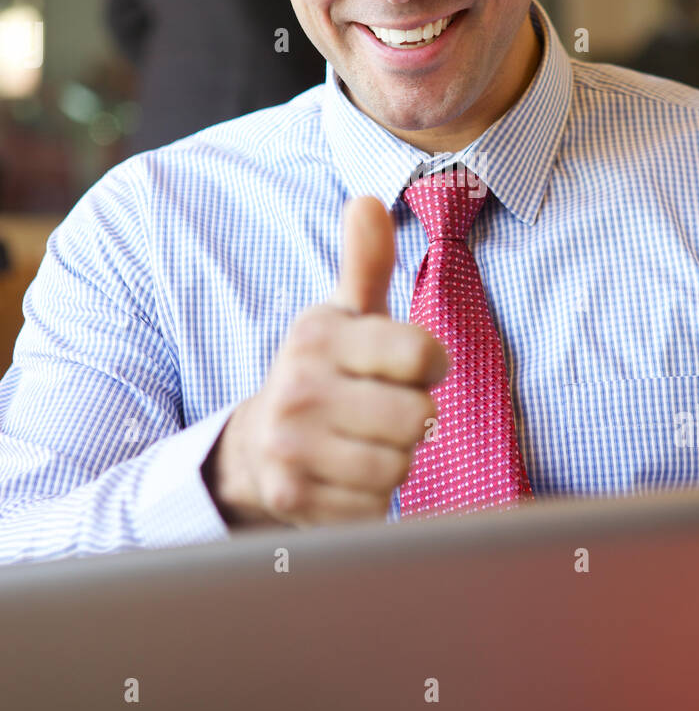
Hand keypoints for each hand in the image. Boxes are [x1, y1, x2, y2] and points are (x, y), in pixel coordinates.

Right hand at [203, 195, 448, 525]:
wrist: (256, 447)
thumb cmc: (323, 373)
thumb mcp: (343, 315)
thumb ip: (365, 262)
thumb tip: (367, 201)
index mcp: (317, 337)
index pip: (422, 355)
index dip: (429, 364)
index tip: (411, 365)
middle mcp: (297, 391)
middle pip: (417, 417)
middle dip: (411, 417)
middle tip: (382, 410)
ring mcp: (292, 450)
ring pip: (399, 466)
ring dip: (394, 460)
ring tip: (364, 443)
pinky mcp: (293, 502)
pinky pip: (375, 509)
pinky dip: (371, 499)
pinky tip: (346, 477)